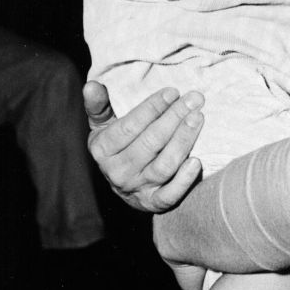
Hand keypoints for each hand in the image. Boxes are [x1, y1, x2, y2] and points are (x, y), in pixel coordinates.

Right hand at [83, 80, 204, 212]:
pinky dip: (184, 180)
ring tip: (197, 118)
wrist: (126, 185)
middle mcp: (118, 171)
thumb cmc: (119, 145)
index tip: (173, 92)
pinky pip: (170, 194)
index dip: (152, 108)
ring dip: (183, 140)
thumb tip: (92, 85)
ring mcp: (137, 189)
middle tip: (194, 99)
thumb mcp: (104, 126)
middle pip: (151, 142)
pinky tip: (197, 161)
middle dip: (174, 118)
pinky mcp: (154, 203)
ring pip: (164, 165)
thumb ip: (99, 106)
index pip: (130, 126)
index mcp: (102, 149)